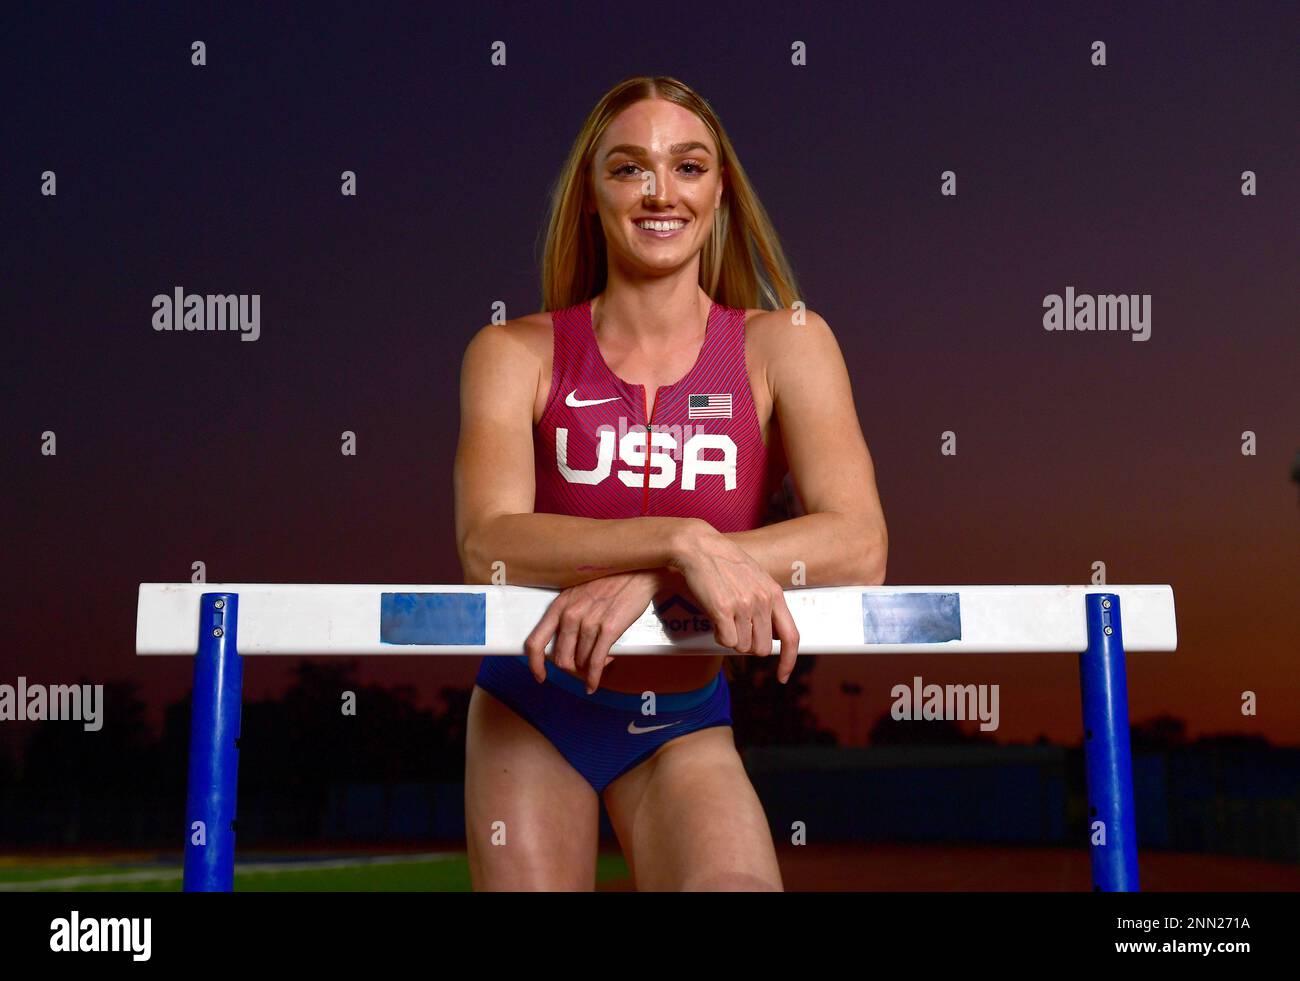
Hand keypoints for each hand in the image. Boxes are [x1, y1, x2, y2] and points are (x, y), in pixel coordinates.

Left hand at [523, 569, 664, 692]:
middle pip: (560, 658)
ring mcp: (589, 622)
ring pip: (579, 662)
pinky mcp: (609, 629)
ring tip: (600, 660)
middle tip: (582, 667)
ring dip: (588, 668)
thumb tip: (563, 645)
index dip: (535, 664)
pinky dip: (594, 677)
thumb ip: (567, 617)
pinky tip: (593, 684)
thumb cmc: (609, 584)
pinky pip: (595, 662)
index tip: (541, 676)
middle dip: (571, 668)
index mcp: (559, 606)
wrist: (637, 574)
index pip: (535, 642)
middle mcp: (570, 615)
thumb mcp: (578, 595)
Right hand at [670, 522, 800, 682]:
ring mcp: (743, 605)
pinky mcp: (722, 609)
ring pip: (742, 647)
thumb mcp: (756, 578)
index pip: (791, 636)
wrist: (698, 546)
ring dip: (731, 639)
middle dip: (748, 645)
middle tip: (735, 630)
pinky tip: (714, 620)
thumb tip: (770, 633)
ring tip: (723, 618)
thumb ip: (766, 602)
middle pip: (762, 648)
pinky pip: (725, 641)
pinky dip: (718, 636)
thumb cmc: (723, 562)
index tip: (783, 675)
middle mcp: (762, 601)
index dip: (789, 661)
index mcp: (774, 594)